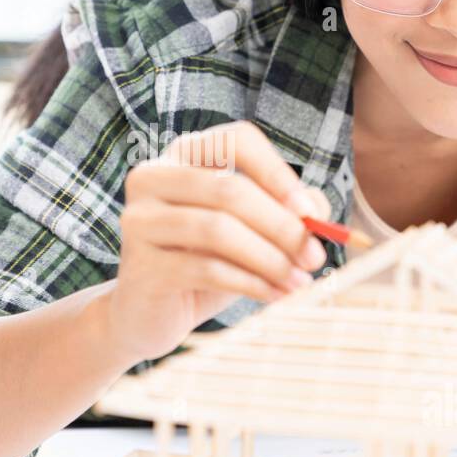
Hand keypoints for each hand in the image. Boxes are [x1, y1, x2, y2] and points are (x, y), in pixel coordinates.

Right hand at [105, 121, 329, 366]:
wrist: (149, 316)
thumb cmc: (204, 264)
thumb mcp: (250, 234)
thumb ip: (287, 214)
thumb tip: (317, 210)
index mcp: (182, 156)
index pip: (237, 140)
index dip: (277, 172)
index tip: (310, 212)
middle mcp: (152, 178)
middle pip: (229, 190)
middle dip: (282, 227)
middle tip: (315, 257)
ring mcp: (140, 221)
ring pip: (218, 230)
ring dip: (269, 259)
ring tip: (299, 282)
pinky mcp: (141, 266)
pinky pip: (206, 269)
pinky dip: (251, 284)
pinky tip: (275, 296)